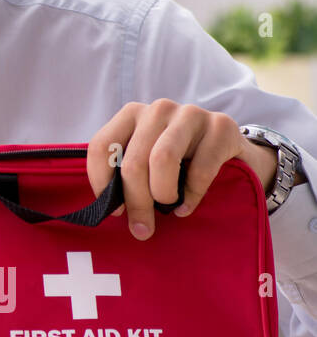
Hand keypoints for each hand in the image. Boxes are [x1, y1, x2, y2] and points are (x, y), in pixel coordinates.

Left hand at [86, 100, 278, 239]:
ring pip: (162, 159)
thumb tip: (109, 208)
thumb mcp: (148, 161)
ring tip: (169, 207)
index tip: (115, 211)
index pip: (102, 146)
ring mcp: (191, 114)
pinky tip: (188, 207)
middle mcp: (158, 109)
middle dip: (136, 200)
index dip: (103, 182)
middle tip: (142, 227)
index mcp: (131, 114)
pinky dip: (192, 196)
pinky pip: (200, 169)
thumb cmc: (182, 162)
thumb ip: (126, 174)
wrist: (235, 154)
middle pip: (133, 160)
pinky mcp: (222, 126)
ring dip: (162, 192)